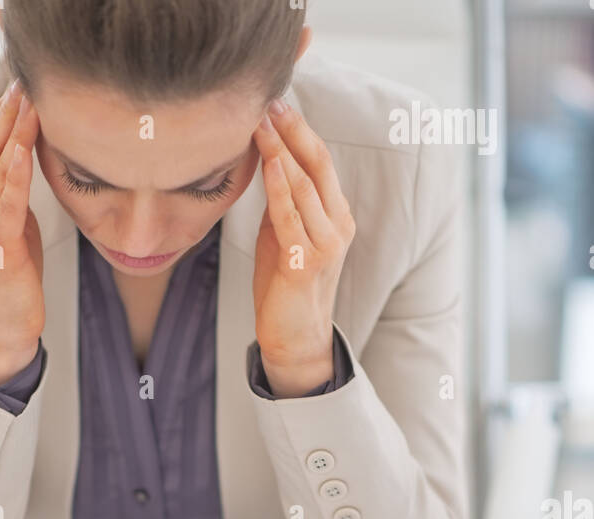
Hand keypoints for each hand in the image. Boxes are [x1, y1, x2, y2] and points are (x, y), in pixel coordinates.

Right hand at [0, 80, 43, 384]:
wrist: (1, 327)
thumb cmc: (8, 273)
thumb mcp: (6, 220)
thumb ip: (7, 188)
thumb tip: (22, 150)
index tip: (20, 83)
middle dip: (6, 112)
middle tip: (27, 80)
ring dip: (14, 132)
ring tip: (32, 102)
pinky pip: (6, 201)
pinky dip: (15, 171)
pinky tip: (24, 146)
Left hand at [252, 100, 354, 395]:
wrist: (294, 338)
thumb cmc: (285, 287)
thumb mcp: (283, 235)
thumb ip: (281, 203)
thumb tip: (265, 162)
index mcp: (337, 217)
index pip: (321, 164)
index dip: (300, 132)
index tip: (276, 104)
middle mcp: (338, 226)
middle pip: (318, 166)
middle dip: (293, 132)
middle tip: (269, 102)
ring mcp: (325, 244)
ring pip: (304, 187)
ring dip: (280, 153)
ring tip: (259, 125)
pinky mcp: (304, 262)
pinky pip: (290, 217)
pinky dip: (278, 188)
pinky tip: (267, 164)